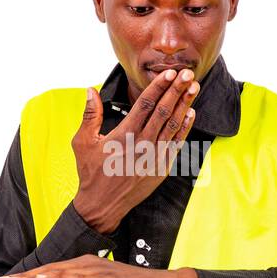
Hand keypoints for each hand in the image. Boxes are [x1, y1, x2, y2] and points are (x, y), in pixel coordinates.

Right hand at [71, 69, 199, 234]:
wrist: (102, 205)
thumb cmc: (91, 173)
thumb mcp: (83, 142)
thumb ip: (90, 115)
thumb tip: (90, 91)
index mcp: (124, 135)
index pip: (145, 104)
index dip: (159, 86)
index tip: (169, 73)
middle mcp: (142, 144)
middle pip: (163, 111)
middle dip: (177, 90)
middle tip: (187, 73)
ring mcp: (154, 157)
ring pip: (173, 125)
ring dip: (184, 105)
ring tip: (193, 87)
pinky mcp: (161, 168)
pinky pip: (176, 144)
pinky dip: (184, 128)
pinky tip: (190, 113)